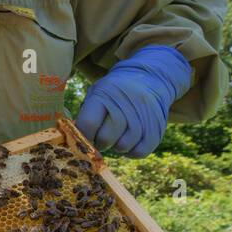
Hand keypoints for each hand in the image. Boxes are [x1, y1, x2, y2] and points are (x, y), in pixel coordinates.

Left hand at [75, 46, 191, 157]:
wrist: (150, 79)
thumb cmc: (114, 92)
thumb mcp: (97, 92)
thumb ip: (86, 114)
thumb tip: (75, 139)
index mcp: (105, 95)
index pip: (88, 123)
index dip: (83, 135)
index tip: (85, 137)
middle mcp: (126, 105)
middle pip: (106, 138)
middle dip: (100, 142)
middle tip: (101, 137)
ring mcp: (143, 117)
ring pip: (122, 147)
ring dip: (116, 146)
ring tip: (117, 135)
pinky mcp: (156, 129)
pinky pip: (139, 152)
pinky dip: (131, 152)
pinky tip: (129, 141)